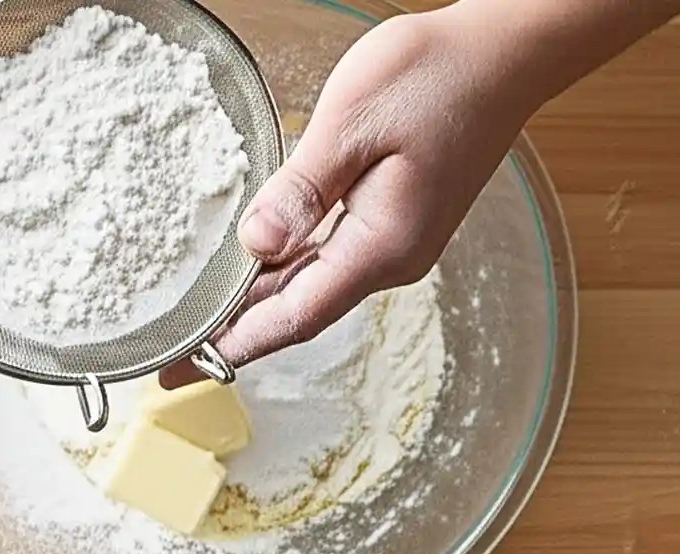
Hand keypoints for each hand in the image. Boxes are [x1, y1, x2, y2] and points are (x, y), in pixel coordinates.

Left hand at [161, 9, 533, 387]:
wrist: (502, 56)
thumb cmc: (435, 76)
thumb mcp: (353, 124)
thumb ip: (301, 190)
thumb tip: (254, 244)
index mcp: (381, 246)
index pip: (294, 316)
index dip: (235, 347)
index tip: (186, 370)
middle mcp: (393, 258)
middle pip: (300, 311)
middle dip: (236, 334)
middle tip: (176, 353)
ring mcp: (397, 243)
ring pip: (312, 286)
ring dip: (258, 303)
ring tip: (203, 318)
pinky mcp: (396, 222)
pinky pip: (329, 259)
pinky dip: (285, 270)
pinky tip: (253, 268)